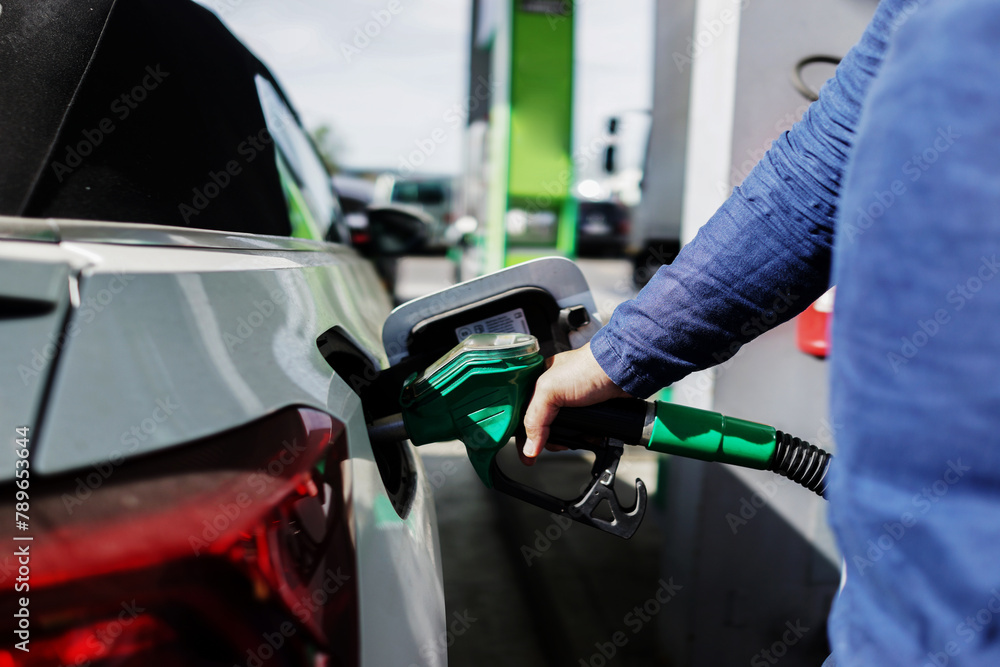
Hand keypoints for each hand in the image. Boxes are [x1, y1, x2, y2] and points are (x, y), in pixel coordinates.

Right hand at [519, 342, 629, 465]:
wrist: (622, 370)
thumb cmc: (588, 367)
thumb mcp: (550, 390)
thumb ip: (535, 418)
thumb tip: (530, 448)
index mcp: (539, 381)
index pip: (523, 413)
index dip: (523, 435)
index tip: (527, 454)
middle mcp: (555, 392)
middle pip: (543, 426)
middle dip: (551, 439)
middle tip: (560, 444)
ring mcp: (574, 402)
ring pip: (564, 430)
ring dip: (572, 439)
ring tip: (580, 437)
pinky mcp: (591, 409)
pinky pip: (583, 430)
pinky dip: (586, 436)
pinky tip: (590, 436)